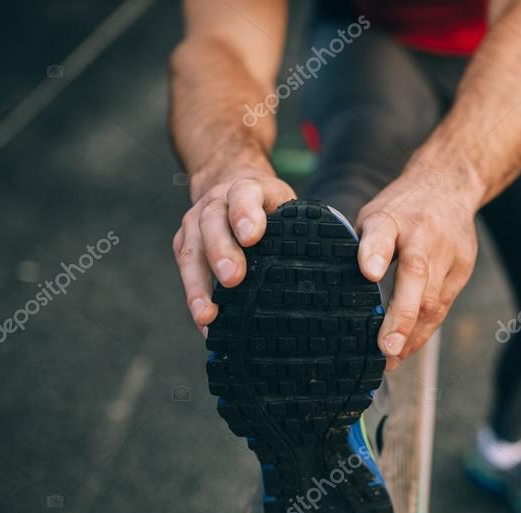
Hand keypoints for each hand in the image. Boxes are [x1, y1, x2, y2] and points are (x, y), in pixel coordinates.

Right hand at [173, 158, 294, 334]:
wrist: (231, 181)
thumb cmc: (267, 204)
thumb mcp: (286, 202)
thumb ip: (300, 226)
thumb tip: (337, 266)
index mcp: (247, 188)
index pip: (244, 194)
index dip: (246, 214)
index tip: (252, 237)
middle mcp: (216, 203)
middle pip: (212, 223)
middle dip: (221, 252)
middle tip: (233, 278)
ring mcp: (195, 223)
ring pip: (191, 250)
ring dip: (198, 285)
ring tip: (207, 314)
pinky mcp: (183, 243)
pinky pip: (186, 271)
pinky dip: (195, 298)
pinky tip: (206, 323)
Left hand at [356, 170, 479, 369]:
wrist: (450, 187)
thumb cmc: (403, 208)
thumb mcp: (375, 214)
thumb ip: (363, 247)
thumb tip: (345, 288)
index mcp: (393, 218)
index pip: (382, 233)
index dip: (375, 253)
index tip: (369, 273)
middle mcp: (425, 235)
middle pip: (416, 277)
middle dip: (401, 317)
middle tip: (384, 349)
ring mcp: (450, 253)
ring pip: (433, 300)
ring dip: (412, 334)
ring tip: (390, 360)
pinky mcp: (463, 269)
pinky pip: (443, 307)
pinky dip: (424, 330)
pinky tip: (408, 348)